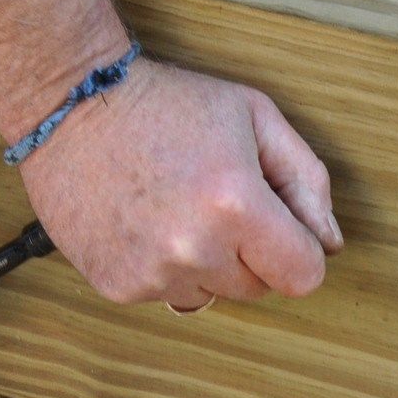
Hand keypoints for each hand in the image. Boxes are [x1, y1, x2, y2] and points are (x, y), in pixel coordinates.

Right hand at [18, 58, 341, 306]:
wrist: (69, 105)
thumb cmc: (164, 102)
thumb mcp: (253, 115)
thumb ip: (306, 179)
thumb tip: (328, 242)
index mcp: (236, 205)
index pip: (303, 276)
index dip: (297, 248)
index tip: (275, 222)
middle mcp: (194, 249)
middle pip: (257, 288)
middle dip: (248, 251)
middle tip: (213, 199)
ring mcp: (151, 272)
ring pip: (210, 295)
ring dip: (204, 262)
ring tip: (172, 207)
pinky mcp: (116, 284)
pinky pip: (165, 295)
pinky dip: (162, 266)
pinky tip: (143, 220)